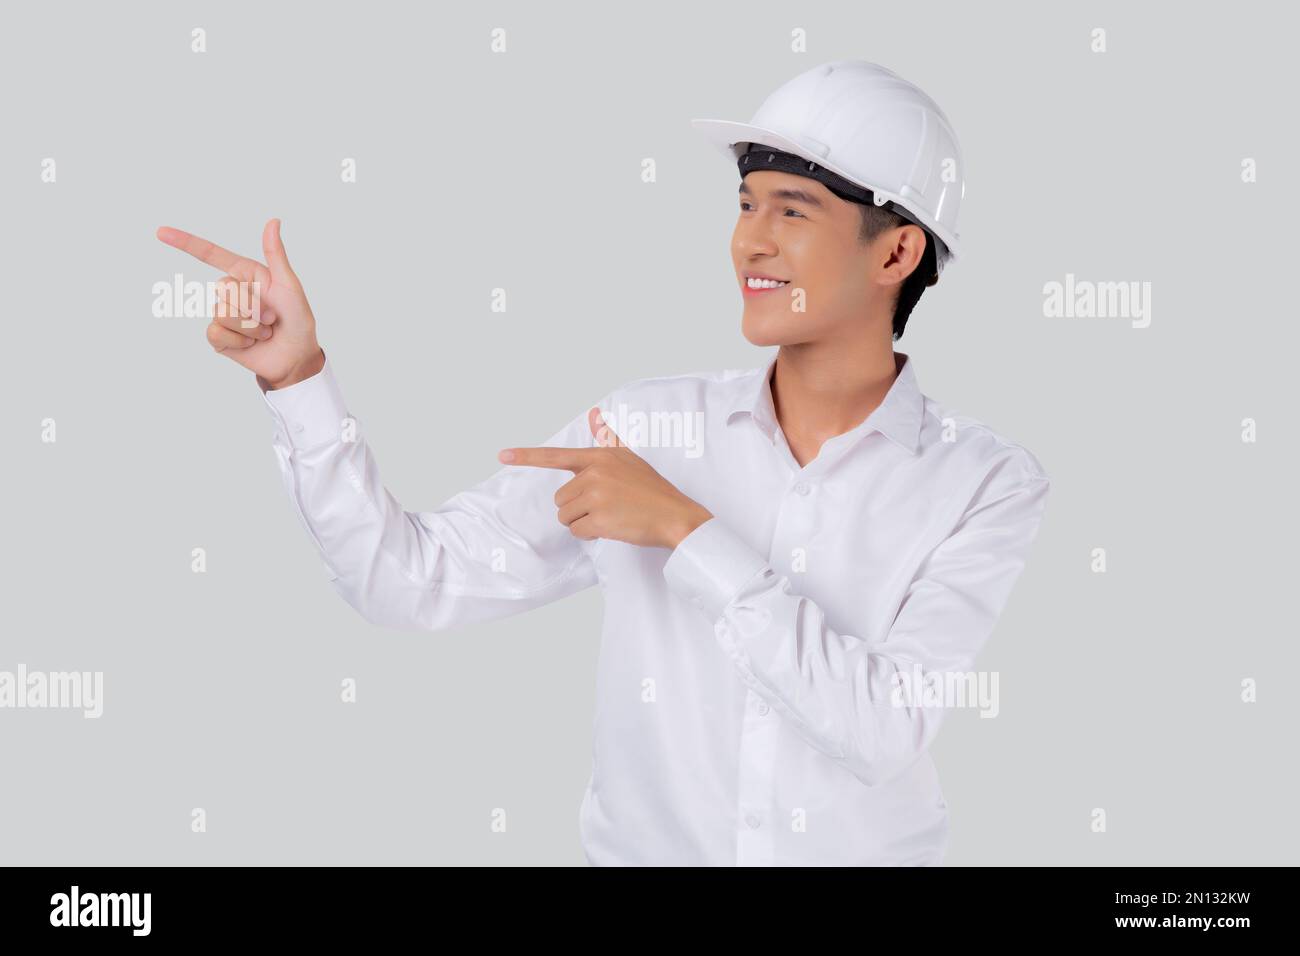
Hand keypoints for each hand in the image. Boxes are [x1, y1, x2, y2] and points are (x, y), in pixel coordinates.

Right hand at [155, 219, 322, 388]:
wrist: (297, 357)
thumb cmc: (297, 319)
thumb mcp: (289, 284)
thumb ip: (275, 254)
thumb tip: (273, 221)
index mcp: (245, 274)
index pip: (211, 254)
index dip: (185, 243)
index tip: (161, 232)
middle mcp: (231, 292)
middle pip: (223, 287)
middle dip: (253, 305)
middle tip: (271, 317)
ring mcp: (223, 314)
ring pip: (221, 312)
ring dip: (250, 325)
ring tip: (264, 331)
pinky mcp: (219, 337)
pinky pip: (216, 332)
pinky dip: (239, 340)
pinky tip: (251, 343)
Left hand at [499, 408, 712, 549]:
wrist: (675, 516)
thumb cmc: (652, 489)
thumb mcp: (629, 458)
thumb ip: (608, 437)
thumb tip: (594, 413)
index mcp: (600, 457)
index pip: (557, 456)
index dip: (527, 456)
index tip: (503, 455)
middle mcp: (595, 474)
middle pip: (561, 498)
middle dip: (578, 507)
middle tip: (607, 506)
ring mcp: (596, 496)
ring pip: (566, 516)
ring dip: (583, 521)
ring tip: (611, 516)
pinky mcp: (599, 519)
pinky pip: (577, 531)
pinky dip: (591, 534)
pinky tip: (612, 527)